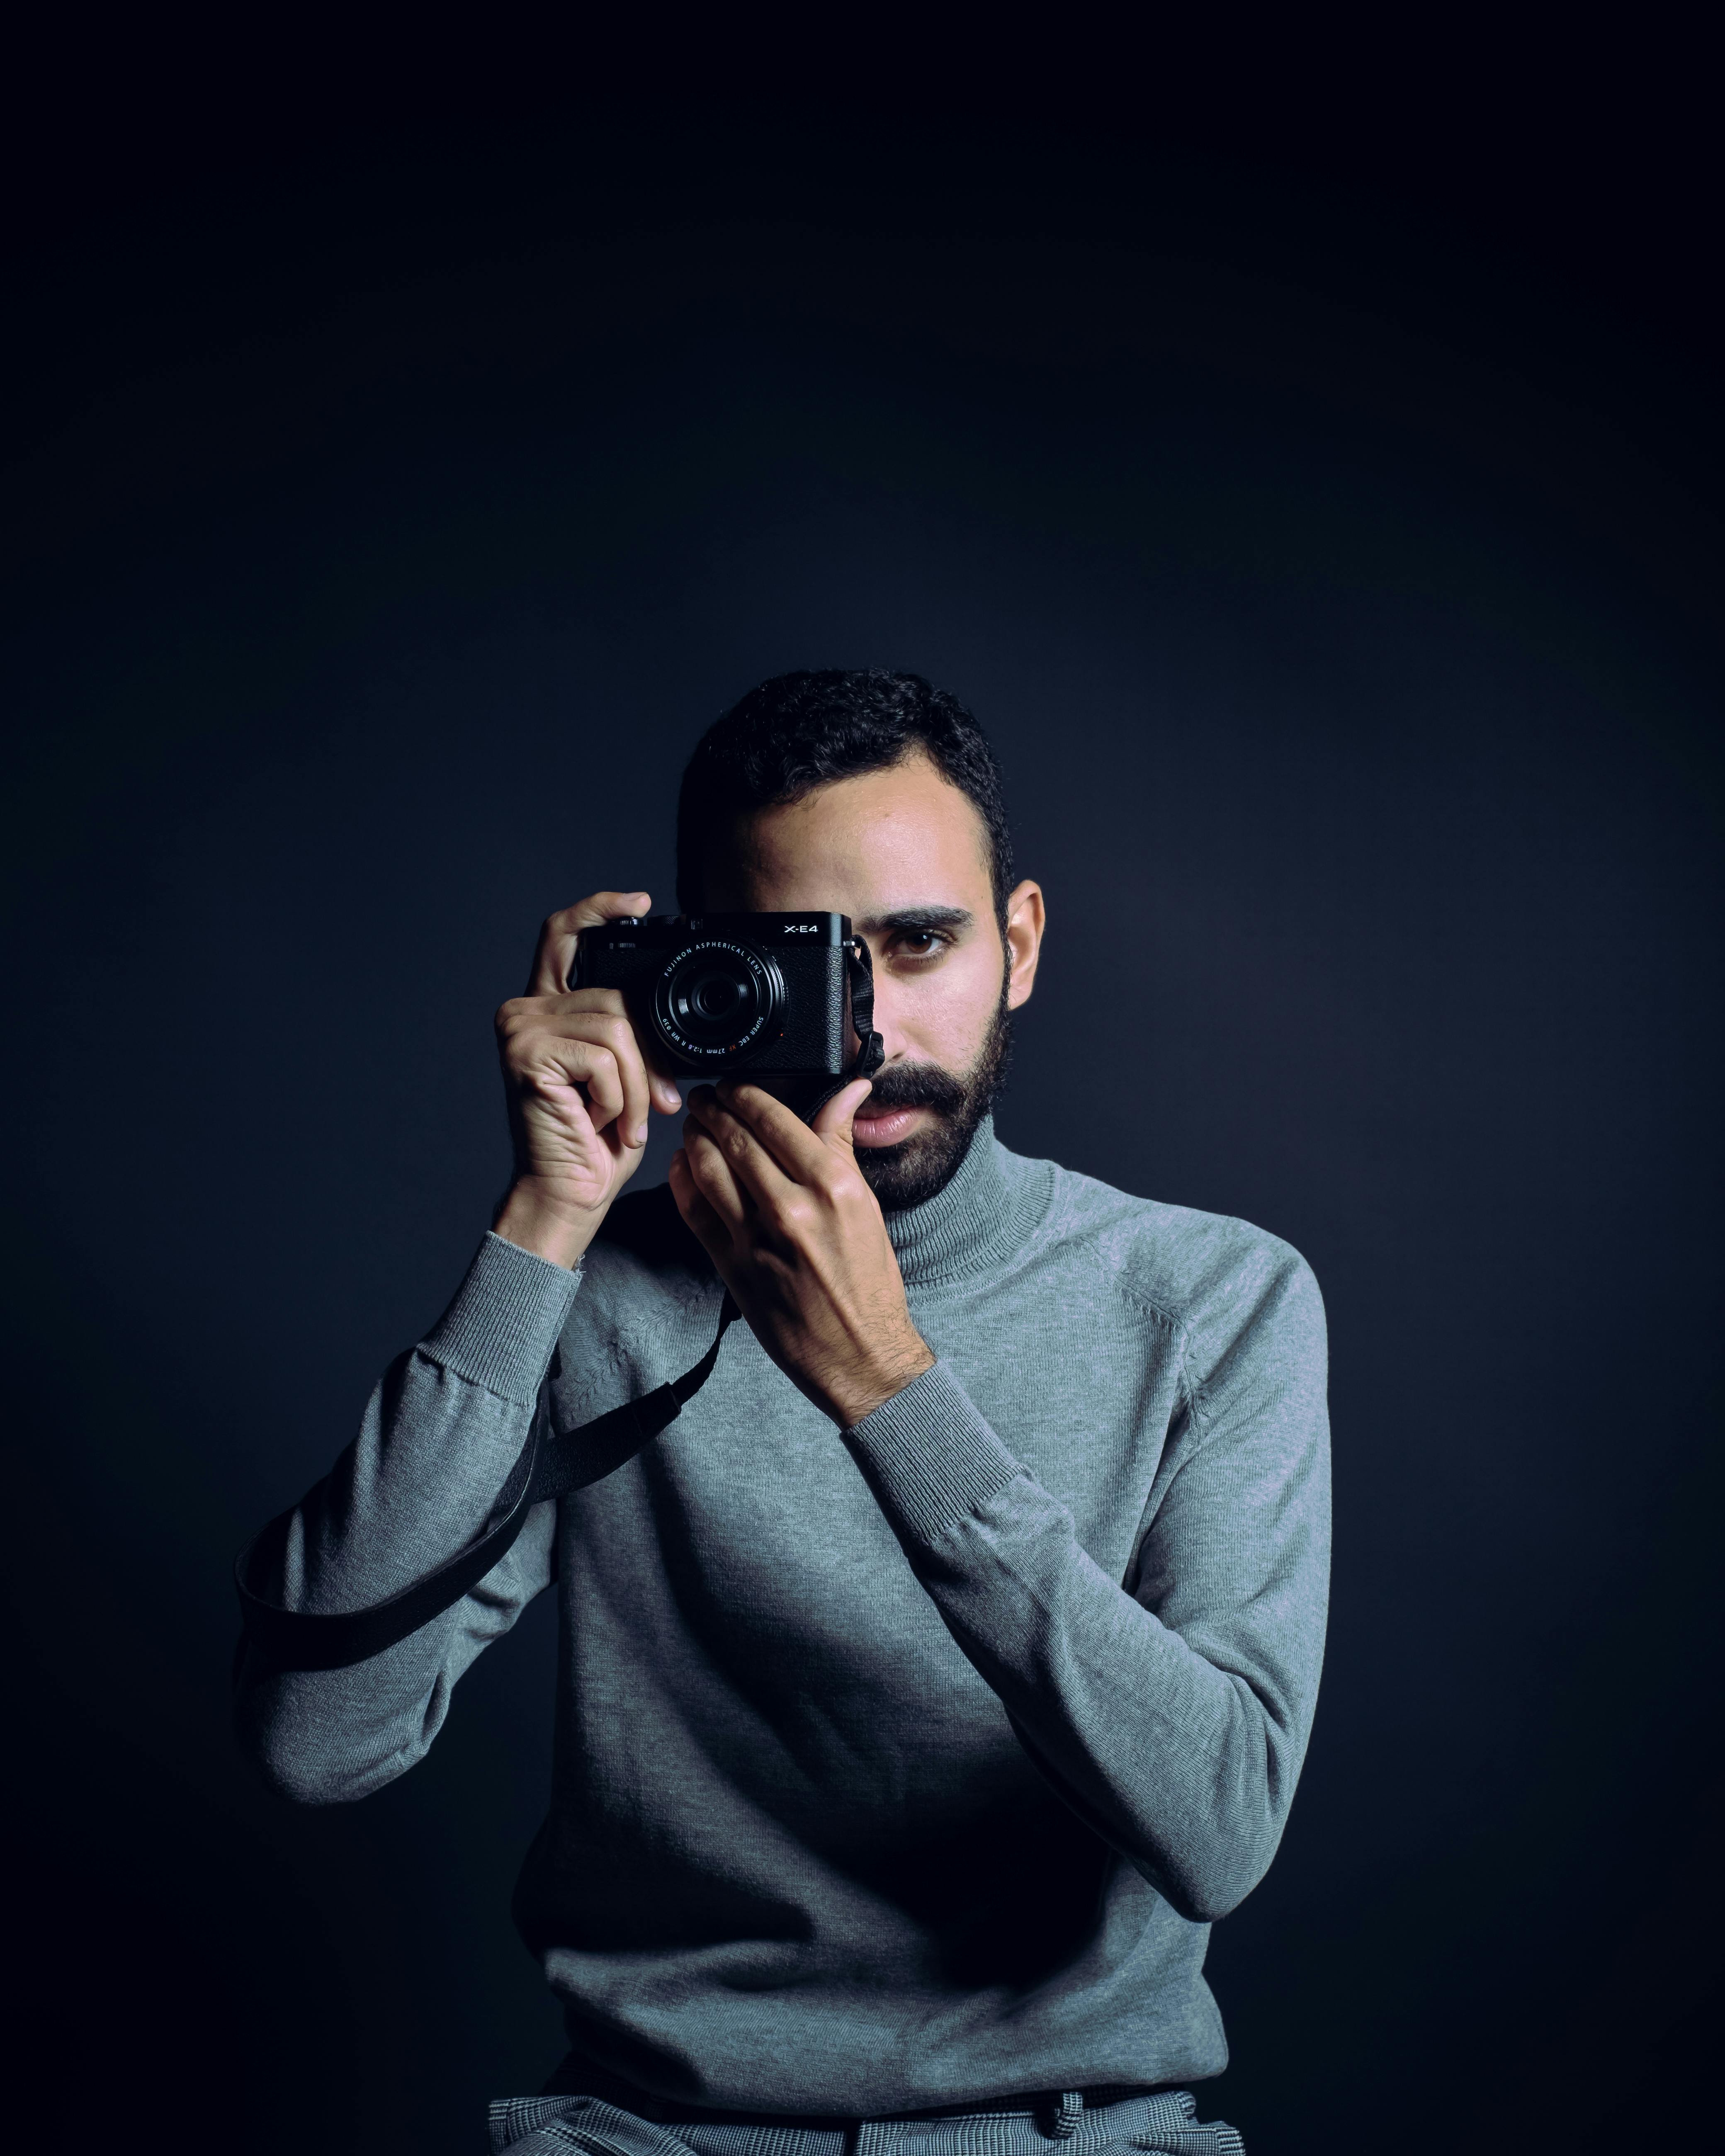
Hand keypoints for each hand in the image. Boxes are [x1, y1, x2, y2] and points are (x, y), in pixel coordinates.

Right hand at [491, 891, 683, 1266]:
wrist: (570, 1193)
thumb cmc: (599, 1140)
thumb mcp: (624, 1072)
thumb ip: (629, 1029)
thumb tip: (664, 1007)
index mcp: (549, 1007)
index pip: (565, 935)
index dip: (599, 910)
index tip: (639, 903)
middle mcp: (525, 1010)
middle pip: (616, 996)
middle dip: (651, 1053)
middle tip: (658, 1099)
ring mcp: (521, 1030)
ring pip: (617, 1028)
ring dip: (636, 1084)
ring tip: (625, 1119)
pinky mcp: (527, 1055)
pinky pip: (603, 1058)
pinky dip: (619, 1097)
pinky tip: (601, 1121)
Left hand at [668, 1078, 935, 1426]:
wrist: (859, 1354)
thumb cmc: (869, 1282)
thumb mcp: (866, 1206)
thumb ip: (841, 1145)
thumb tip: (849, 1089)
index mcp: (833, 1187)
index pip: (776, 1120)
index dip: (746, 1094)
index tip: (734, 1083)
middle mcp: (792, 1209)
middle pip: (736, 1139)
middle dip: (713, 1109)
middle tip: (704, 1096)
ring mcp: (757, 1239)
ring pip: (709, 1169)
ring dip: (694, 1138)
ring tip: (693, 1123)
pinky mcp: (732, 1267)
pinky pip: (694, 1212)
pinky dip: (682, 1181)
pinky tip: (681, 1165)